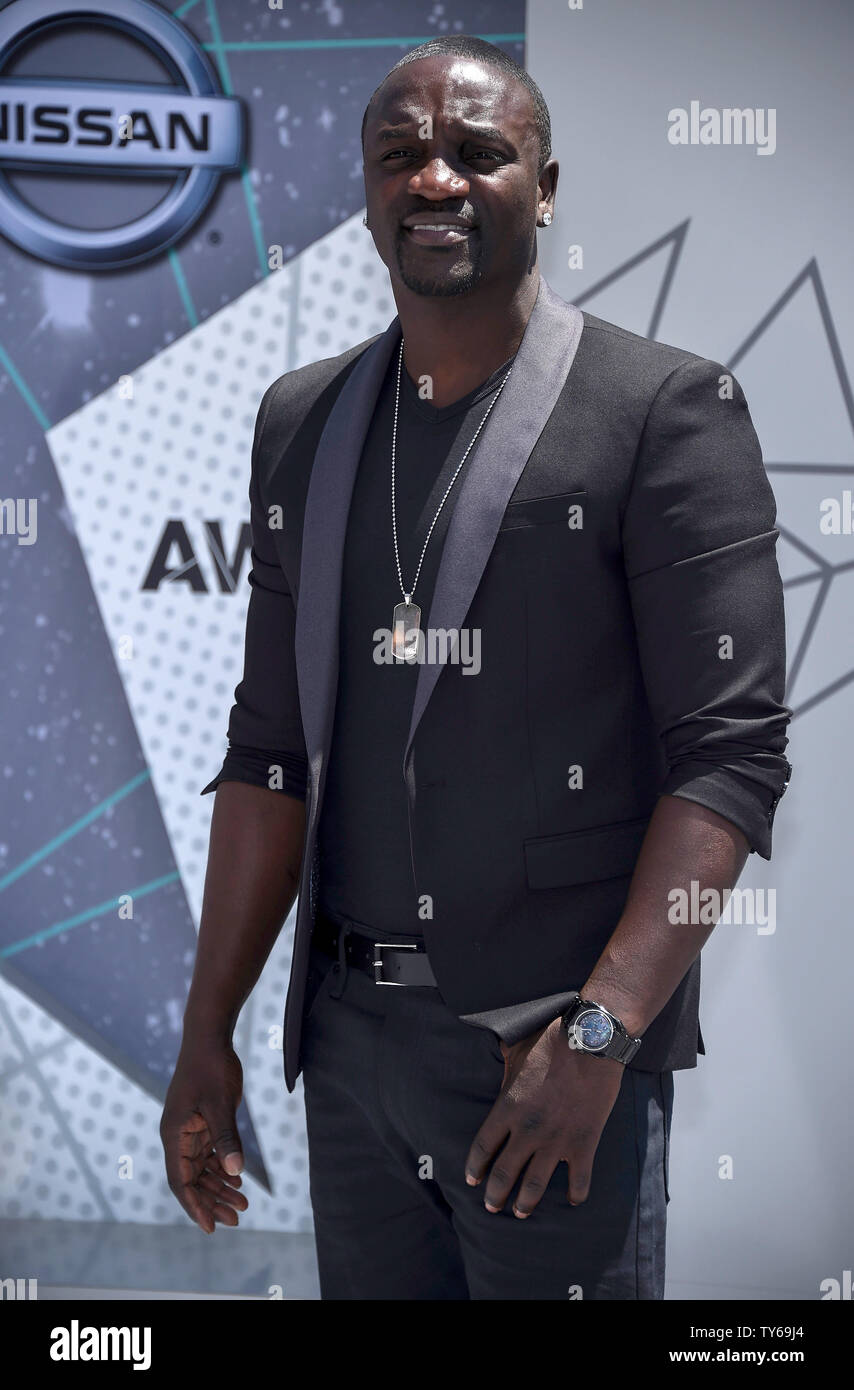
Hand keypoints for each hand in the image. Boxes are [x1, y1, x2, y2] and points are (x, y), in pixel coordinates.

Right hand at [160, 1041, 248, 1233]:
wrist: (209, 1037)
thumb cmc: (211, 1067)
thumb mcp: (220, 1103)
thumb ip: (226, 1137)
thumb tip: (235, 1170)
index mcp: (174, 1135)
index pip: (180, 1181)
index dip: (195, 1205)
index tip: (211, 1226)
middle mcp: (178, 1137)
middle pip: (192, 1180)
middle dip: (212, 1201)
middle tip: (236, 1219)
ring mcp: (189, 1130)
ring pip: (202, 1169)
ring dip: (220, 1186)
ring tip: (243, 1205)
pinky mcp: (202, 1123)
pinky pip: (209, 1154)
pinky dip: (223, 1167)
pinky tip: (238, 1179)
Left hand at [464, 1016, 624, 1217]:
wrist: (592, 1041)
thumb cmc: (551, 1041)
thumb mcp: (517, 1051)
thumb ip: (503, 1067)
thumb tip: (493, 1060)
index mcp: (508, 1107)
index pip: (482, 1147)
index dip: (474, 1168)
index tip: (472, 1181)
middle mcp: (528, 1130)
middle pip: (504, 1173)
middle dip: (495, 1195)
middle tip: (492, 1207)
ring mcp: (557, 1140)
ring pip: (535, 1184)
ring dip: (526, 1203)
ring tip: (521, 1213)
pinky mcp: (584, 1143)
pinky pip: (578, 1180)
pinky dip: (575, 1194)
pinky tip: (572, 1201)